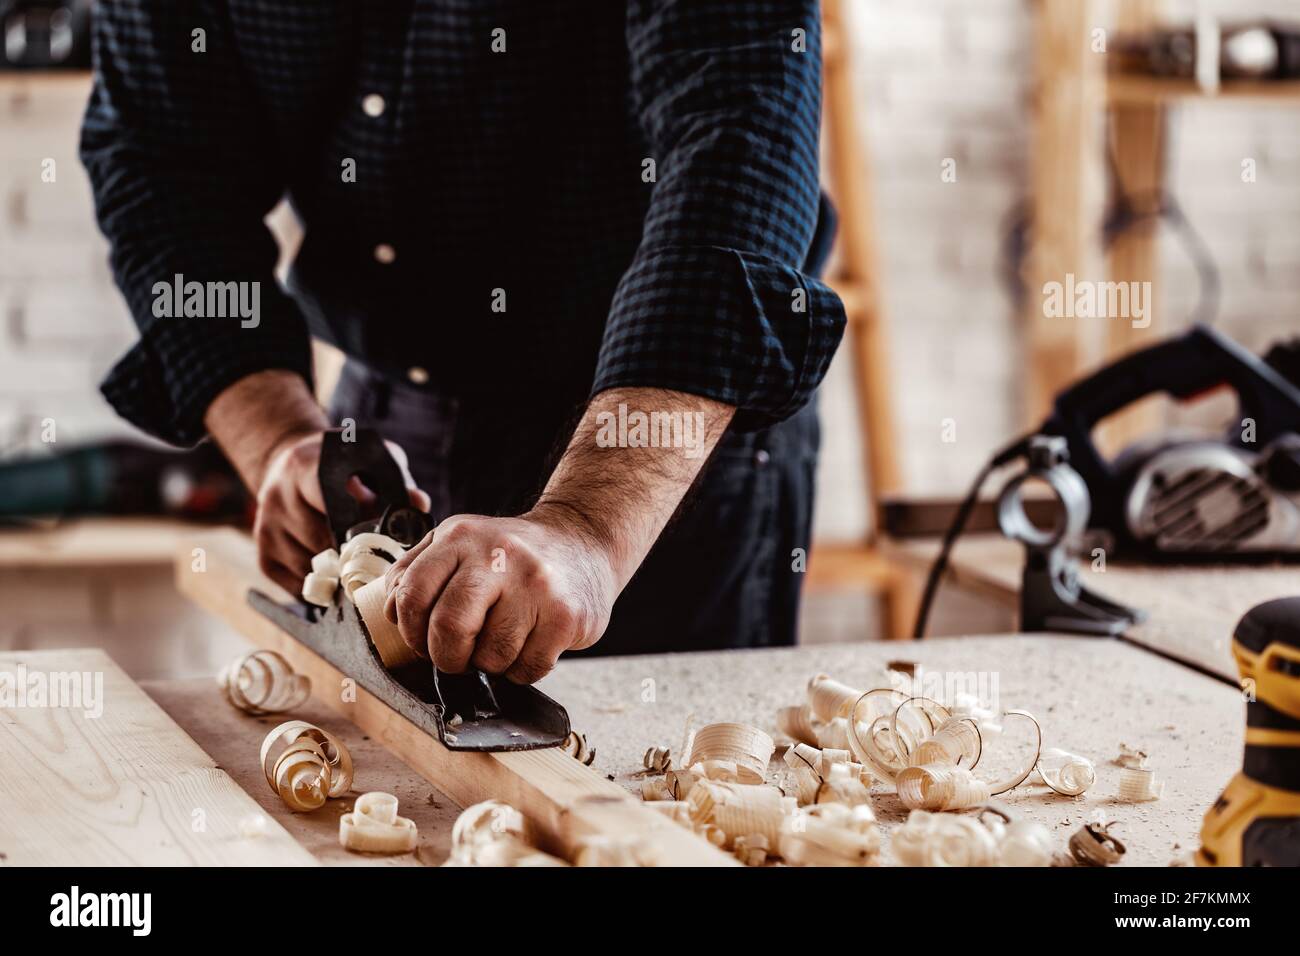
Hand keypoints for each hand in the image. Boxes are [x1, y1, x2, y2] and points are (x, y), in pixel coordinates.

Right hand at [254, 432, 428, 593]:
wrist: (292, 466)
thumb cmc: (344, 467)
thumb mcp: (371, 460)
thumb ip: (395, 481)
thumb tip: (419, 504)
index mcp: (304, 468)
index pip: (327, 502)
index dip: (356, 525)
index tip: (379, 539)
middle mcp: (277, 497)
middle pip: (319, 541)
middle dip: (352, 555)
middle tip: (379, 563)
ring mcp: (265, 527)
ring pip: (307, 567)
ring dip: (336, 575)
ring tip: (360, 571)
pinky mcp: (263, 554)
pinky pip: (295, 585)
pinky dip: (321, 588)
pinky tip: (338, 578)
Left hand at [381, 507, 618, 683]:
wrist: (583, 541)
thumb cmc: (512, 554)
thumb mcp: (461, 542)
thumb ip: (418, 570)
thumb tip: (394, 614)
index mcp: (461, 537)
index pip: (412, 594)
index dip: (410, 632)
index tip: (423, 641)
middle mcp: (498, 555)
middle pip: (449, 628)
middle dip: (447, 657)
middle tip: (457, 657)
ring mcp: (536, 585)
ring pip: (491, 657)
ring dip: (490, 663)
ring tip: (502, 641)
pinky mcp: (566, 615)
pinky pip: (528, 668)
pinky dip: (521, 669)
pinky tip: (529, 644)